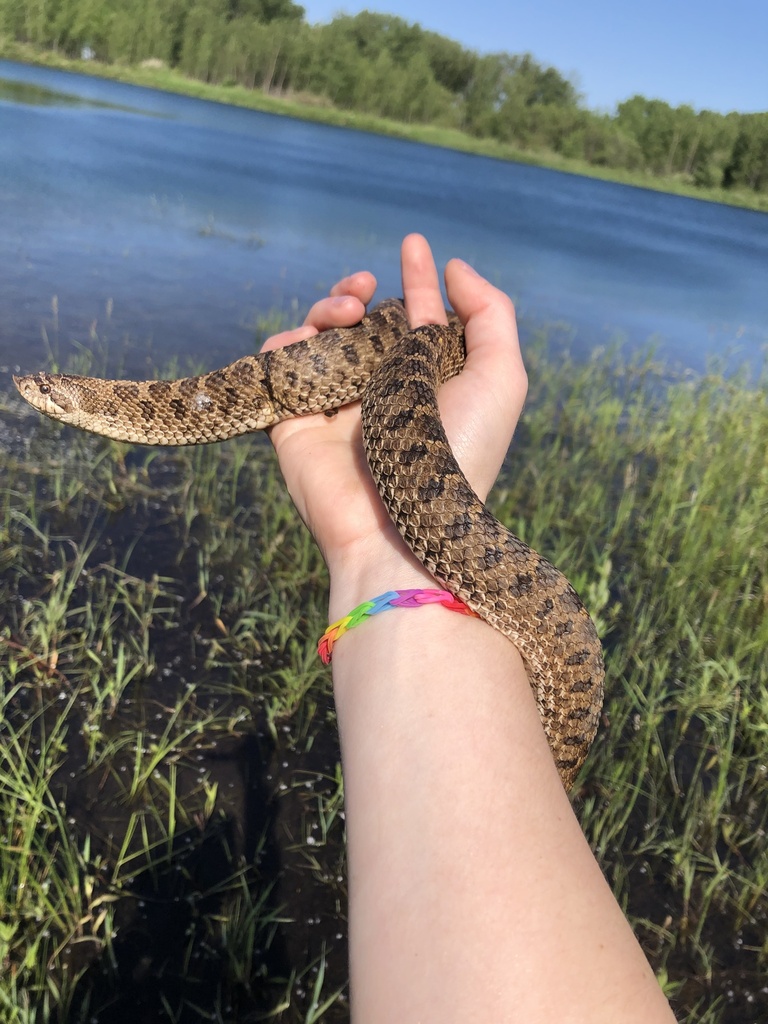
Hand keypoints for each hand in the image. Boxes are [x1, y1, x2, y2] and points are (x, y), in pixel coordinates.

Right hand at [263, 234, 527, 609]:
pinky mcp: (294, 421)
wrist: (401, 527)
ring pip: (319, 336)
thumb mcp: (501, 378)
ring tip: (342, 313)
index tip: (414, 243)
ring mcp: (336, 404)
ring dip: (326, 307)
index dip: (417, 278)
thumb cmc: (459, 451)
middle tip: (363, 289)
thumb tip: (454, 267)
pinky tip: (301, 341)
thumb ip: (491, 314)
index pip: (417, 317)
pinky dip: (284, 344)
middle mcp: (382, 389)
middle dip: (359, 290)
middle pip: (360, 321)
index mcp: (429, 380)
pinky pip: (279, 368)